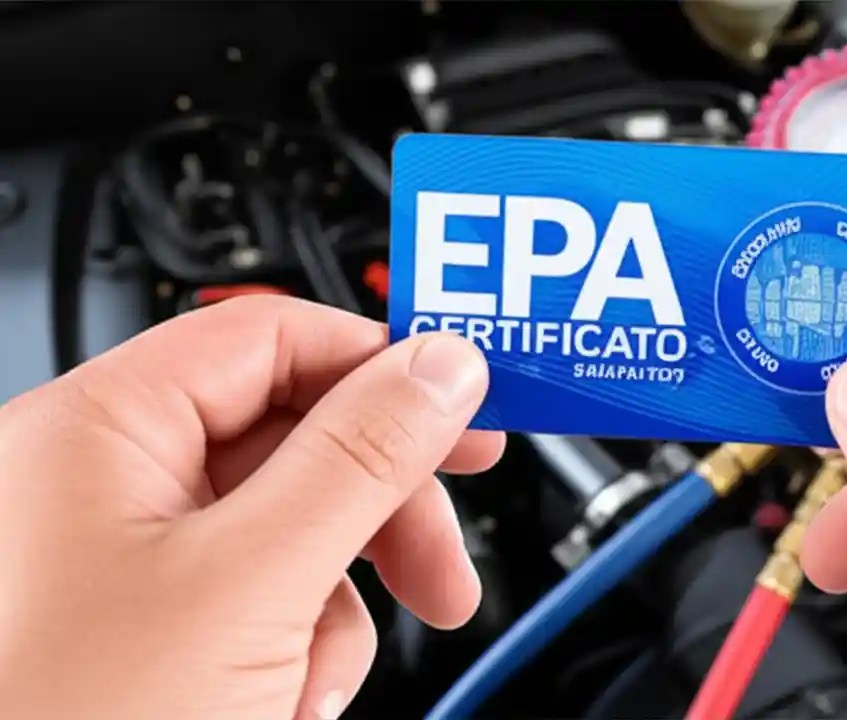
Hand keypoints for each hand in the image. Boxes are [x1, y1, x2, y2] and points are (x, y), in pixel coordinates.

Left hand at [0, 297, 503, 719]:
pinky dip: (292, 649)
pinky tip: (281, 703)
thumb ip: (360, 458)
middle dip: (377, 512)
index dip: (381, 364)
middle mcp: (101, 484)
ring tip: (315, 678)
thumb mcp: (252, 584)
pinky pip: (257, 600)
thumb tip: (440, 370)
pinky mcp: (145, 630)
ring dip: (333, 605)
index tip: (470, 404)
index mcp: (98, 431)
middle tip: (441, 562)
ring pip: (287, 531)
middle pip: (293, 441)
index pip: (273, 339)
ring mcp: (120, 563)